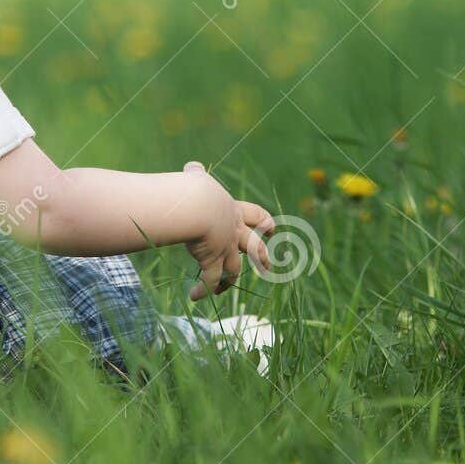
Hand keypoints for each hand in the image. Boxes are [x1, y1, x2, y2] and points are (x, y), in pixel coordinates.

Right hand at [181, 160, 274, 299]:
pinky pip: (209, 281)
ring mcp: (224, 249)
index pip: (256, 215)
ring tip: (224, 289)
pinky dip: (203, 290)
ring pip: (234, 268)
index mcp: (233, 211)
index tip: (272, 228)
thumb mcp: (198, 179)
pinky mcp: (212, 261)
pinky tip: (194, 296)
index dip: (265, 222)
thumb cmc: (197, 189)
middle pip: (254, 247)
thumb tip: (192, 167)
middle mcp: (233, 231)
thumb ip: (196, 174)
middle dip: (262, 257)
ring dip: (229, 279)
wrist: (196, 206)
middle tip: (269, 265)